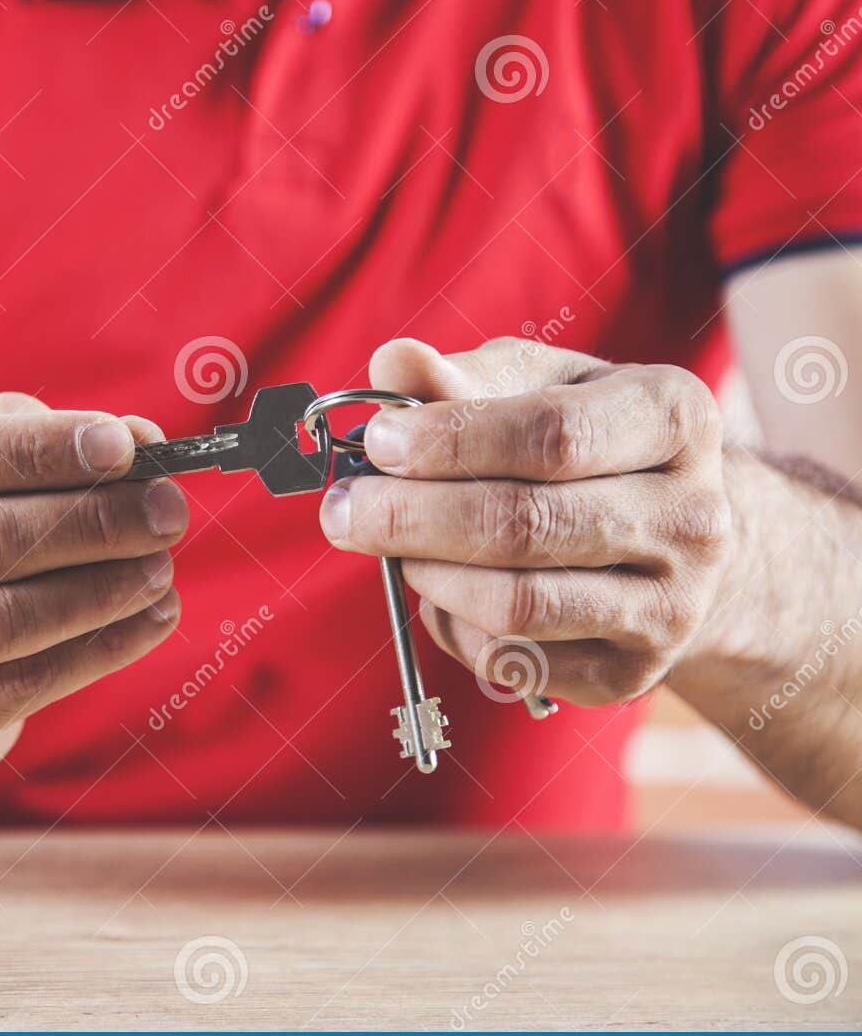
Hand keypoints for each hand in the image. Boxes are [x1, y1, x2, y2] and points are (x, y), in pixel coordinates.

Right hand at [0, 393, 183, 776]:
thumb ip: (22, 441)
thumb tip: (134, 441)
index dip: (40, 450)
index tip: (127, 446)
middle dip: (93, 521)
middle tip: (167, 510)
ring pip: (3, 620)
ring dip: (102, 589)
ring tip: (160, 567)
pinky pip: (24, 685)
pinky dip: (104, 648)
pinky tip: (151, 618)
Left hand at [319, 338, 731, 706]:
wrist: (673, 535)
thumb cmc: (587, 442)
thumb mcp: (539, 385)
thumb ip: (464, 377)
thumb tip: (393, 362)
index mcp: (676, 420)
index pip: (552, 436)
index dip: (451, 440)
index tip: (377, 441)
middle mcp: (692, 518)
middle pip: (527, 526)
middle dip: (412, 517)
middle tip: (344, 508)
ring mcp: (670, 605)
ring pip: (517, 606)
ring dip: (429, 575)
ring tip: (391, 546)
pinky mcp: (632, 673)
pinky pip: (513, 661)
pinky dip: (454, 627)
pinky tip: (443, 592)